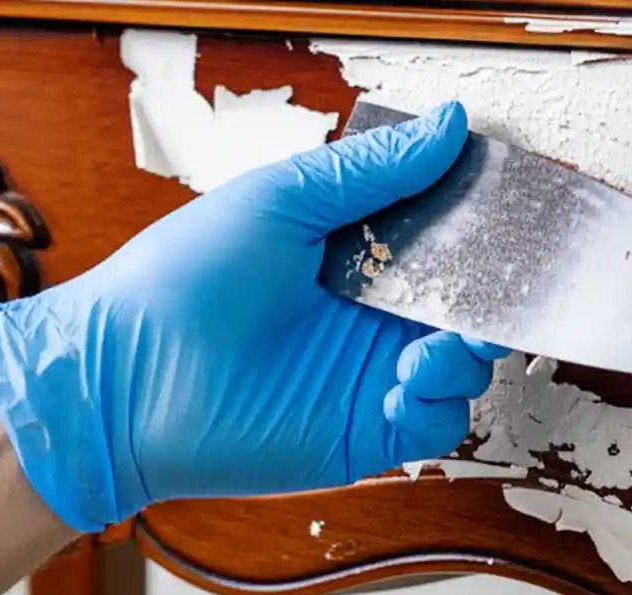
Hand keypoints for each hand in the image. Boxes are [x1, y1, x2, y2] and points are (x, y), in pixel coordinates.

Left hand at [0, 102, 506, 531]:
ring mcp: (371, 373)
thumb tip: (448, 126)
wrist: (124, 379)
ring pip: (465, 366)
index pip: (446, 240)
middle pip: (469, 306)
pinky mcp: (366, 430)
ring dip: (470, 352)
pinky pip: (438, 421)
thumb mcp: (281, 201)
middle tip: (495, 287)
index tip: (507, 219)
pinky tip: (407, 380)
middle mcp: (372, 314)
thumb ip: (370, 171)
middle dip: (494, 297)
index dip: (483, 233)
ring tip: (435, 342)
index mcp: (356, 253)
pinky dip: (441, 401)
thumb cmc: (183, 279)